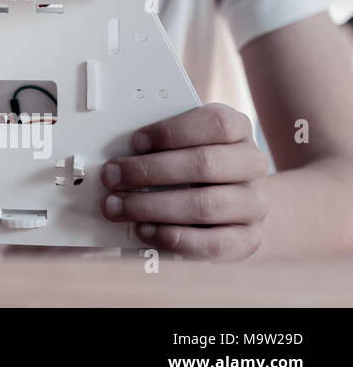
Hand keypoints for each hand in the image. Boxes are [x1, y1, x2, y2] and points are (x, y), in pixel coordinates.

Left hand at [100, 102, 269, 259]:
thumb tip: (117, 153)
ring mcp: (254, 203)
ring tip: (118, 206)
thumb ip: (158, 142)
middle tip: (111, 177)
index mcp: (238, 130)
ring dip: (152, 206)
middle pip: (204, 164)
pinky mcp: (249, 238)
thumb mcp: (184, 143)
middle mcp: (252, 164)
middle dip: (148, 171)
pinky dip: (174, 237)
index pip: (215, 123)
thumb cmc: (197, 163)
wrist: (236, 202)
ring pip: (205, 205)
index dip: (172, 131)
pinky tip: (145, 230)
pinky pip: (213, 243)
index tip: (135, 141)